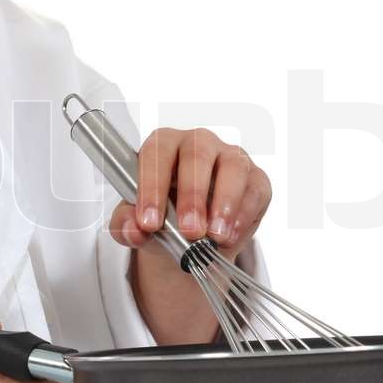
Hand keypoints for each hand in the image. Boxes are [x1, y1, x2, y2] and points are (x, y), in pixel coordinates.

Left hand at [108, 127, 271, 260]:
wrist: (192, 239)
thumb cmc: (163, 218)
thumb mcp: (138, 223)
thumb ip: (126, 224)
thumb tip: (133, 231)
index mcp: (164, 145)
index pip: (156, 153)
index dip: (152, 186)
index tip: (148, 222)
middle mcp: (198, 143)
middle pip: (197, 155)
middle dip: (192, 196)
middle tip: (188, 231)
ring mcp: (231, 158)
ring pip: (233, 168)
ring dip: (224, 204)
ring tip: (214, 236)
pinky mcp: (256, 179)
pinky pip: (255, 190)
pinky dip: (244, 215)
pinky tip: (230, 236)